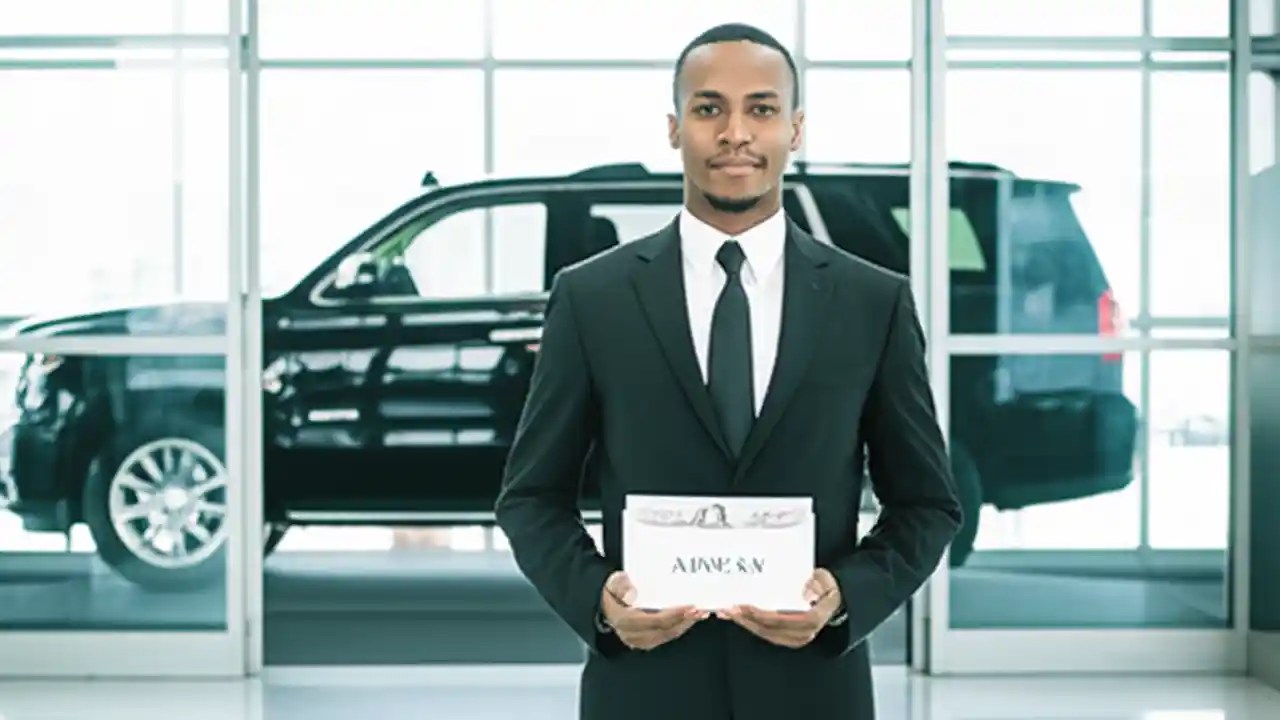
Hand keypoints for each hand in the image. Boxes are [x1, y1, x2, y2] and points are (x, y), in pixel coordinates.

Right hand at [600, 571, 708, 651]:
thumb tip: (631, 594)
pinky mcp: (646, 641)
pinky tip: (689, 618)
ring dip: (685, 624)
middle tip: (700, 610)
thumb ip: (621, 585)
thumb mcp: (614, 582)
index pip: (654, 621)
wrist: (605, 604)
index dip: (674, 615)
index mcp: (625, 620)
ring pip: (667, 635)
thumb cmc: (613, 591)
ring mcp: (639, 640)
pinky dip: (679, 627)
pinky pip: (666, 636)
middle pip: (665, 630)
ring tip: (699, 613)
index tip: (689, 607)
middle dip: (684, 620)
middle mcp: (632, 634)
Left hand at [716, 568, 842, 648]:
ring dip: (745, 623)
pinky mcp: (788, 638)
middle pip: (770, 629)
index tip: (746, 607)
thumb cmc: (827, 588)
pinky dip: (751, 625)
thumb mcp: (825, 580)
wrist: (834, 602)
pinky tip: (739, 618)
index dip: (762, 615)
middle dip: (747, 619)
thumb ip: (817, 584)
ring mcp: (796, 638)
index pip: (783, 619)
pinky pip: (767, 634)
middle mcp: (804, 633)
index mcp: (813, 618)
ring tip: (728, 613)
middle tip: (729, 609)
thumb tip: (806, 593)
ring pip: (766, 633)